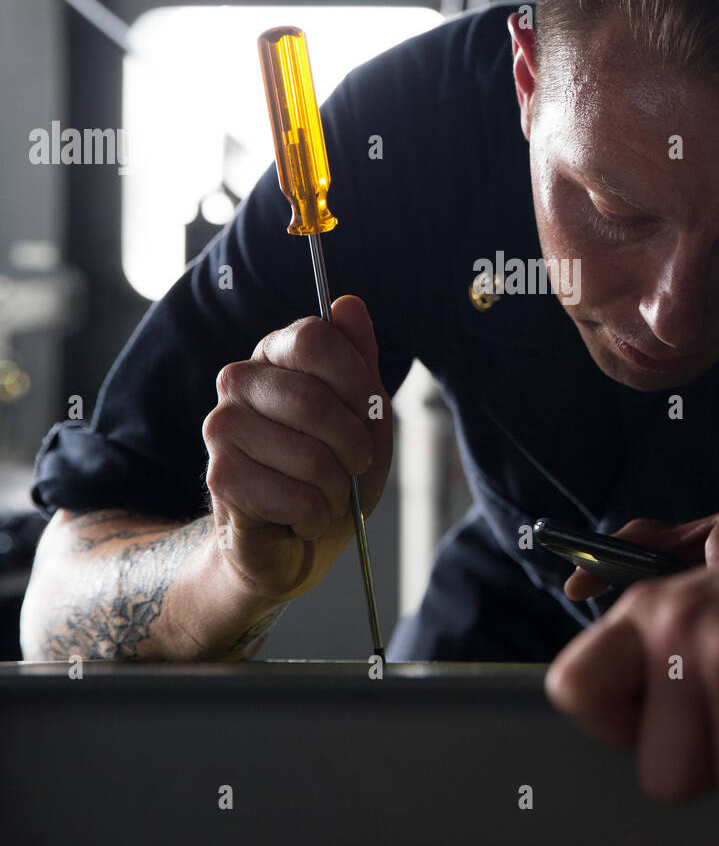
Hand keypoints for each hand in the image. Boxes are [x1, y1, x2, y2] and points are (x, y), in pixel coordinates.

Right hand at [202, 294, 392, 602]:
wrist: (293, 541)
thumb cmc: (332, 471)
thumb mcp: (363, 415)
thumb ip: (359, 360)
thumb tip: (349, 304)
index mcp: (276, 354)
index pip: (315, 340)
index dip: (356, 381)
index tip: (370, 414)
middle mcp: (240, 381)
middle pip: (313, 400)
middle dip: (354, 446)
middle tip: (354, 466)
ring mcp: (222, 428)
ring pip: (309, 456)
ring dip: (337, 489)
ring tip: (327, 495)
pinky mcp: (219, 477)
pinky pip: (294, 496)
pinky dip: (315, 516)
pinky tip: (302, 516)